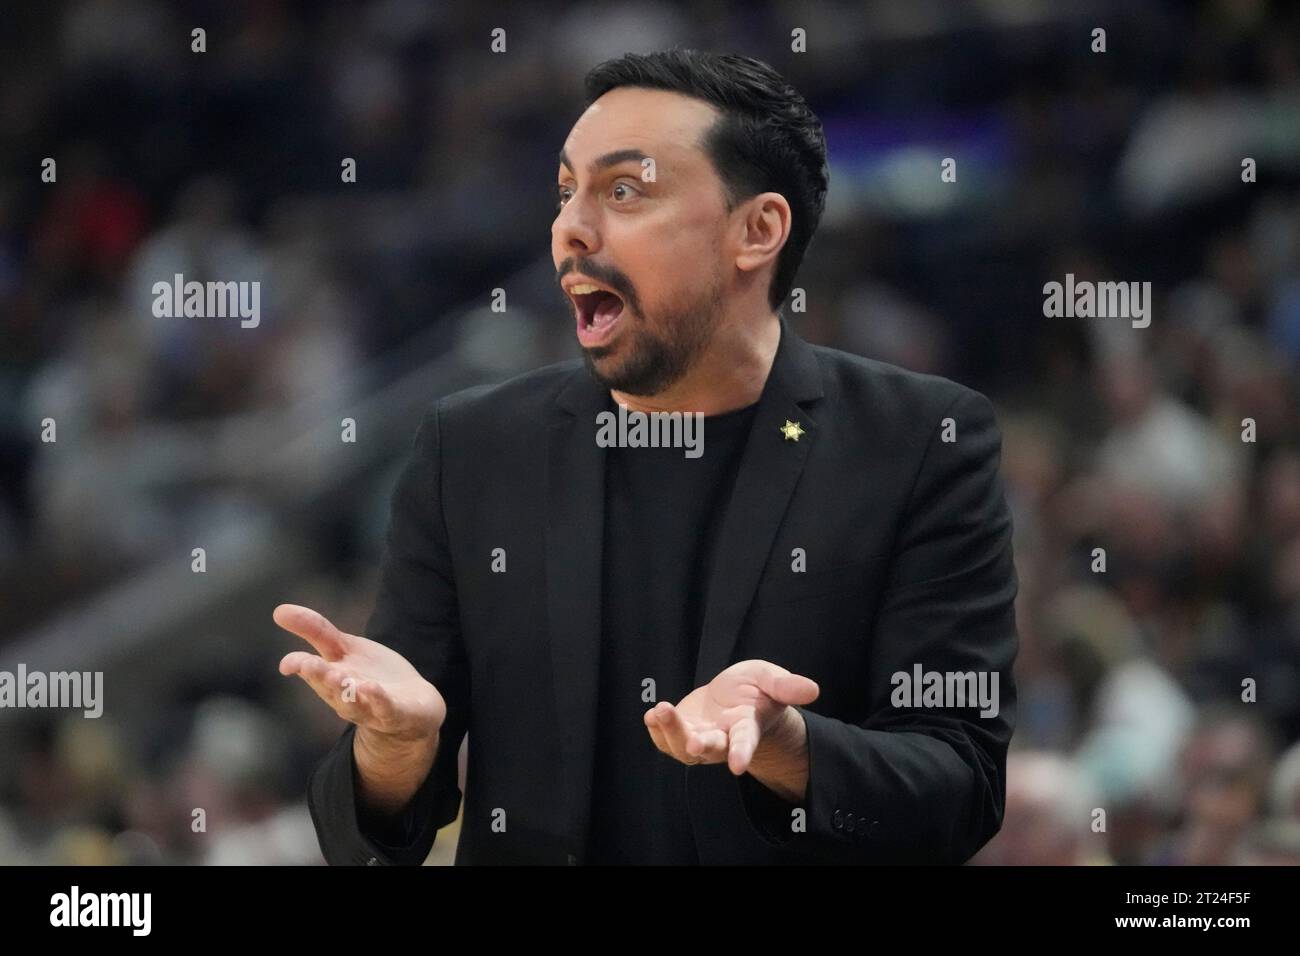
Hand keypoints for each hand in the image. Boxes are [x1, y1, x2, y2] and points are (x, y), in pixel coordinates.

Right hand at [274, 603, 444, 744]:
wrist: (412, 707)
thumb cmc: (371, 675)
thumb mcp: (344, 648)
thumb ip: (315, 630)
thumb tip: (278, 610)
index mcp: (329, 678)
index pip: (310, 670)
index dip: (298, 665)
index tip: (286, 663)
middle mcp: (344, 695)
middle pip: (328, 686)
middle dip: (318, 675)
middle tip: (307, 665)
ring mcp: (368, 707)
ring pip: (352, 702)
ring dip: (344, 691)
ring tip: (337, 676)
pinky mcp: (393, 713)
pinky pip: (384, 709)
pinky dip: (377, 700)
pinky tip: (371, 687)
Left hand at [644, 659, 818, 775]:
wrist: (736, 697)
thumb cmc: (757, 690)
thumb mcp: (771, 680)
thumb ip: (786, 686)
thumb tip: (813, 690)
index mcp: (747, 727)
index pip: (745, 742)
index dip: (742, 753)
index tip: (738, 767)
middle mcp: (723, 739)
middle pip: (711, 748)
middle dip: (702, 746)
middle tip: (694, 744)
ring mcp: (701, 738)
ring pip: (683, 747)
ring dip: (671, 732)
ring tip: (660, 711)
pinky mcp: (683, 732)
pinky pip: (666, 740)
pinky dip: (657, 731)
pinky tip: (651, 716)